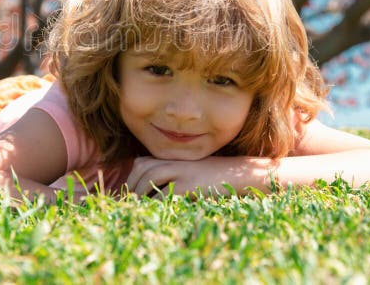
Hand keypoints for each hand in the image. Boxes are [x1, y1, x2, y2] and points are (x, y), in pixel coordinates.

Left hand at [126, 156, 277, 196]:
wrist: (242, 175)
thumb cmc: (218, 178)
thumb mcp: (193, 173)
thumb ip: (174, 177)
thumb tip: (152, 196)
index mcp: (175, 157)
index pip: (143, 162)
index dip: (132, 177)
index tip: (127, 194)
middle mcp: (176, 160)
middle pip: (143, 167)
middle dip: (131, 185)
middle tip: (126, 204)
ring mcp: (183, 171)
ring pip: (149, 176)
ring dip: (138, 193)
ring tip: (135, 208)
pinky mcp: (190, 185)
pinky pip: (164, 194)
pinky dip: (155, 204)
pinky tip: (153, 213)